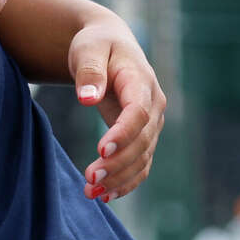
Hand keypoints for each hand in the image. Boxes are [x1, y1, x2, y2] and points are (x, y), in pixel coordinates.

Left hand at [68, 24, 165, 202]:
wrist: (107, 44)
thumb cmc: (95, 44)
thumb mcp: (87, 48)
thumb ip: (88, 71)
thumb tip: (87, 97)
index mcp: (141, 82)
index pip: (139, 113)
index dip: (123, 134)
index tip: (102, 151)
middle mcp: (152, 106)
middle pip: (142, 142)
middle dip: (118, 164)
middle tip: (90, 179)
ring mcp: (150, 124)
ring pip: (142, 158)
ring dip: (120, 178)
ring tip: (91, 193)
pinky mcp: (141, 135)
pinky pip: (140, 163)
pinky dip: (126, 181)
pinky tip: (106, 195)